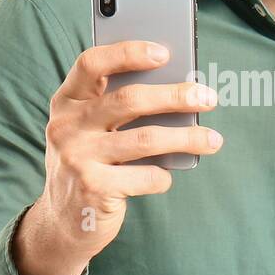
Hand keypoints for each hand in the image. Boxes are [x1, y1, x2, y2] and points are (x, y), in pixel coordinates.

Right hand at [11, 41, 222, 274]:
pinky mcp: (92, 189)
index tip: (164, 52)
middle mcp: (67, 126)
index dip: (128, 53)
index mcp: (66, 102)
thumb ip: (117, 109)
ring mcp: (77, 158)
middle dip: (175, 96)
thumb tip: (177, 89)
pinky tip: (165, 176)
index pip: (92, 64)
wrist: (62, 222)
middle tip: (207, 97)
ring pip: (146, 139)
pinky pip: (144, 176)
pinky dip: (162, 176)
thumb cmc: (88, 164)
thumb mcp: (90, 131)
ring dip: (186, 138)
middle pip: (129, 100)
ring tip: (213, 140)